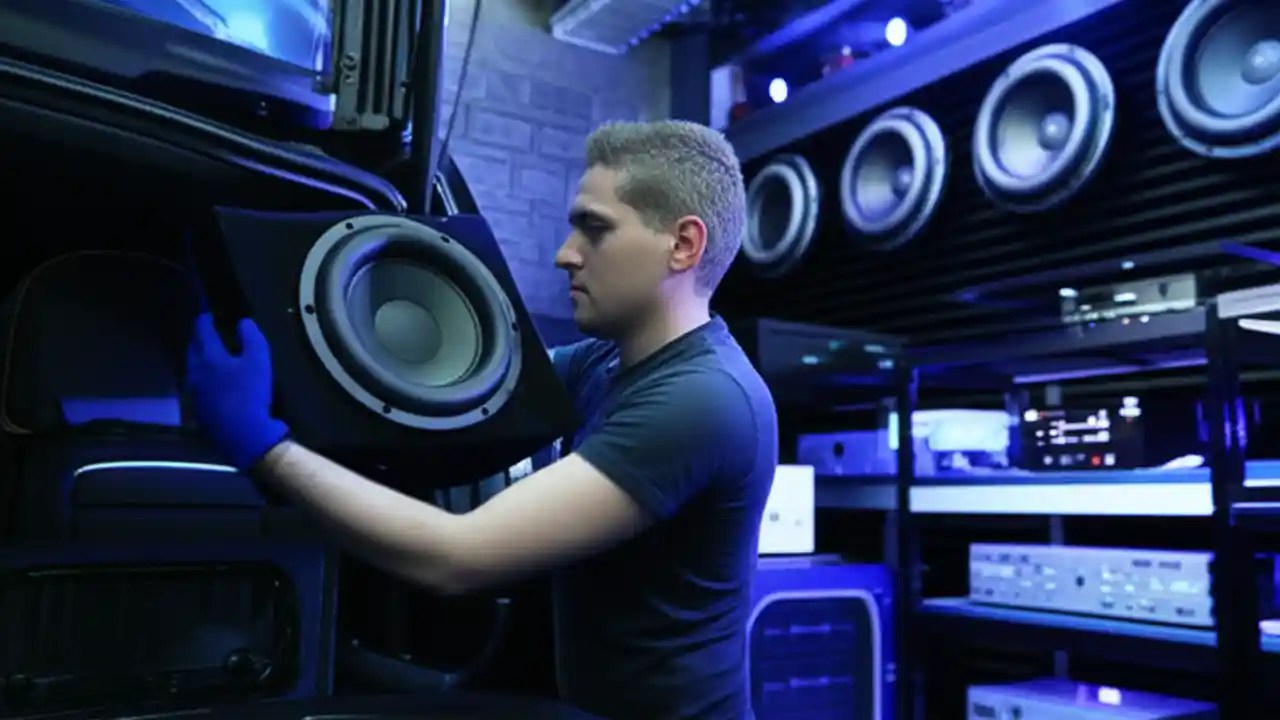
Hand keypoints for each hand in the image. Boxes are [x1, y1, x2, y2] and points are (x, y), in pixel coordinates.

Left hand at [185, 313, 289, 470]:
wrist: (242, 434)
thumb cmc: (251, 394)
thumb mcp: (259, 361)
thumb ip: (251, 338)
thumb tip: (244, 322)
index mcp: (208, 356)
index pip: (201, 329)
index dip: (205, 318)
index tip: (209, 314)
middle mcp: (194, 370)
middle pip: (192, 347)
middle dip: (199, 337)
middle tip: (210, 332)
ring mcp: (192, 390)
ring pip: (192, 366)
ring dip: (199, 357)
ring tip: (212, 356)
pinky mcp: (196, 407)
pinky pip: (196, 384)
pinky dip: (202, 377)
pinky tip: (214, 382)